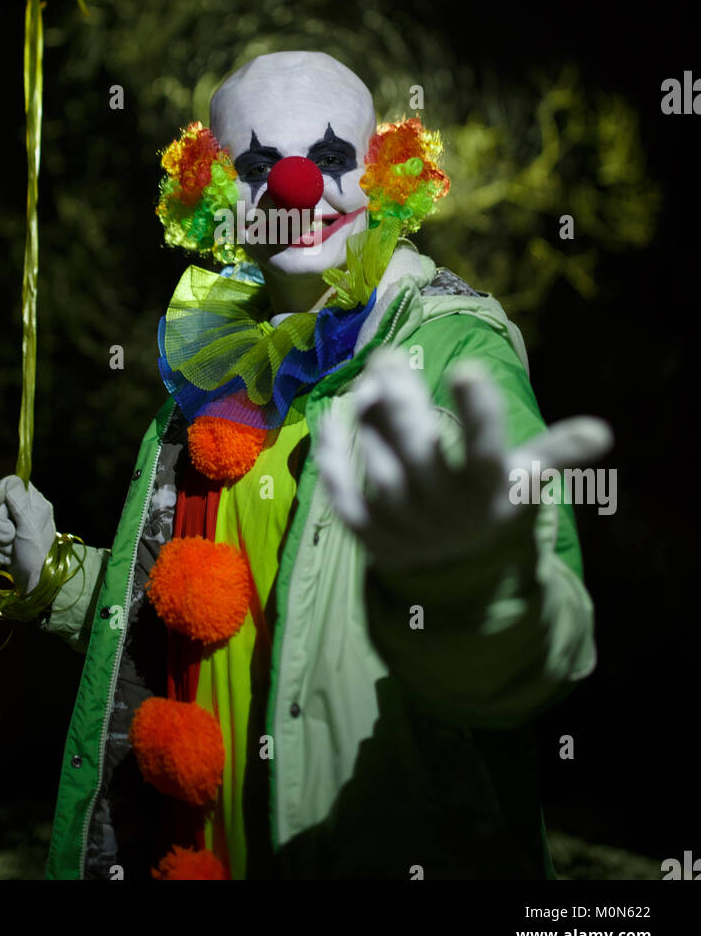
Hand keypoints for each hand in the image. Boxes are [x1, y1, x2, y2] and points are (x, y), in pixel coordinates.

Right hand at [0, 475, 56, 594]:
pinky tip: (9, 557)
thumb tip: (11, 480)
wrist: (35, 582)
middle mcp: (22, 510)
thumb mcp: (30, 525)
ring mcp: (12, 526)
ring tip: (13, 550)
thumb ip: (19, 502)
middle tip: (12, 538)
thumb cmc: (37, 553)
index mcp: (33, 502)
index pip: (10, 483)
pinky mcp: (3, 540)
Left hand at [315, 348, 612, 573]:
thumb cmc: (488, 505)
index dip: (478, 414)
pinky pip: (343, 492)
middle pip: (419, 453)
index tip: (466, 369)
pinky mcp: (368, 534)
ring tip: (368, 381)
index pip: (485, 450)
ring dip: (368, 421)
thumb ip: (554, 454)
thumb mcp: (521, 482)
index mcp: (487, 491)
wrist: (450, 578)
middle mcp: (445, 510)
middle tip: (386, 357)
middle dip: (402, 404)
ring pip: (379, 467)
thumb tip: (602, 433)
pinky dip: (332, 455)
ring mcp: (404, 524)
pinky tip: (332, 416)